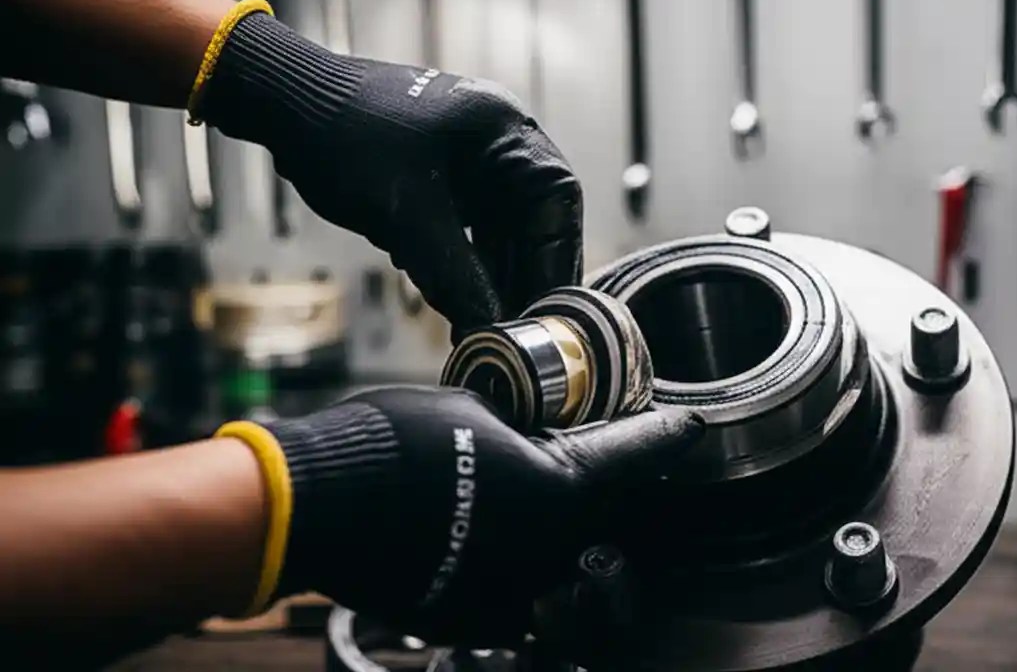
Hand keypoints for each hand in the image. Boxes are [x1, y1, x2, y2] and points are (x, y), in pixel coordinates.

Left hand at [197, 12, 581, 333]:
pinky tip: (457, 299)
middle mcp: (498, 138)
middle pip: (533, 218)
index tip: (549, 307)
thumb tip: (489, 329)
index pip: (557, 200)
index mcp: (505, 128)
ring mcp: (470, 156)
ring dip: (492, 275)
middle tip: (518, 326)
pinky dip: (466, 262)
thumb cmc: (344, 137)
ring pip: (501, 227)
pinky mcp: (442, 174)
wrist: (282, 103)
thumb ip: (455, 275)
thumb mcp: (406, 216)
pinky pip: (469, 225)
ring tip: (486, 324)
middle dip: (521, 274)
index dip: (556, 257)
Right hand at [257, 386, 702, 644]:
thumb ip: (523, 428)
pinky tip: (492, 543)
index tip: (688, 424)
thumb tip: (534, 431)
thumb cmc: (393, 443)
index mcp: (564, 488)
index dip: (667, 434)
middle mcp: (550, 550)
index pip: (638, 456)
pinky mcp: (467, 616)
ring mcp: (511, 592)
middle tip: (614, 469)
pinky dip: (517, 574)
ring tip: (555, 515)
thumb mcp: (473, 409)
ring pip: (572, 574)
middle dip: (624, 499)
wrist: (317, 504)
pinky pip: (516, 600)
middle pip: (618, 526)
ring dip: (576, 547)